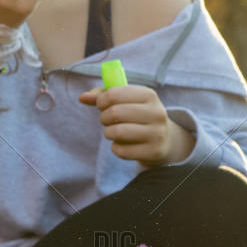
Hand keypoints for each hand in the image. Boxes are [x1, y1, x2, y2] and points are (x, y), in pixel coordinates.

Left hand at [77, 85, 194, 165]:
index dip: (101, 101)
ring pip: (118, 132)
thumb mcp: (125, 101)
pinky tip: (121, 145)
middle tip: (106, 120)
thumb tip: (82, 97)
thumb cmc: (137, 116)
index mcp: (149, 95)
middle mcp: (157, 113)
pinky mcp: (154, 152)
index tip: (101, 105)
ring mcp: (158, 133)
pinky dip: (115, 148)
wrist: (164, 140)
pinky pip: (122, 151)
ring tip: (112, 132)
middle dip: (103, 117)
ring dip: (108, 133)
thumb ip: (102, 96)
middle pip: (115, 113)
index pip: (114, 94)